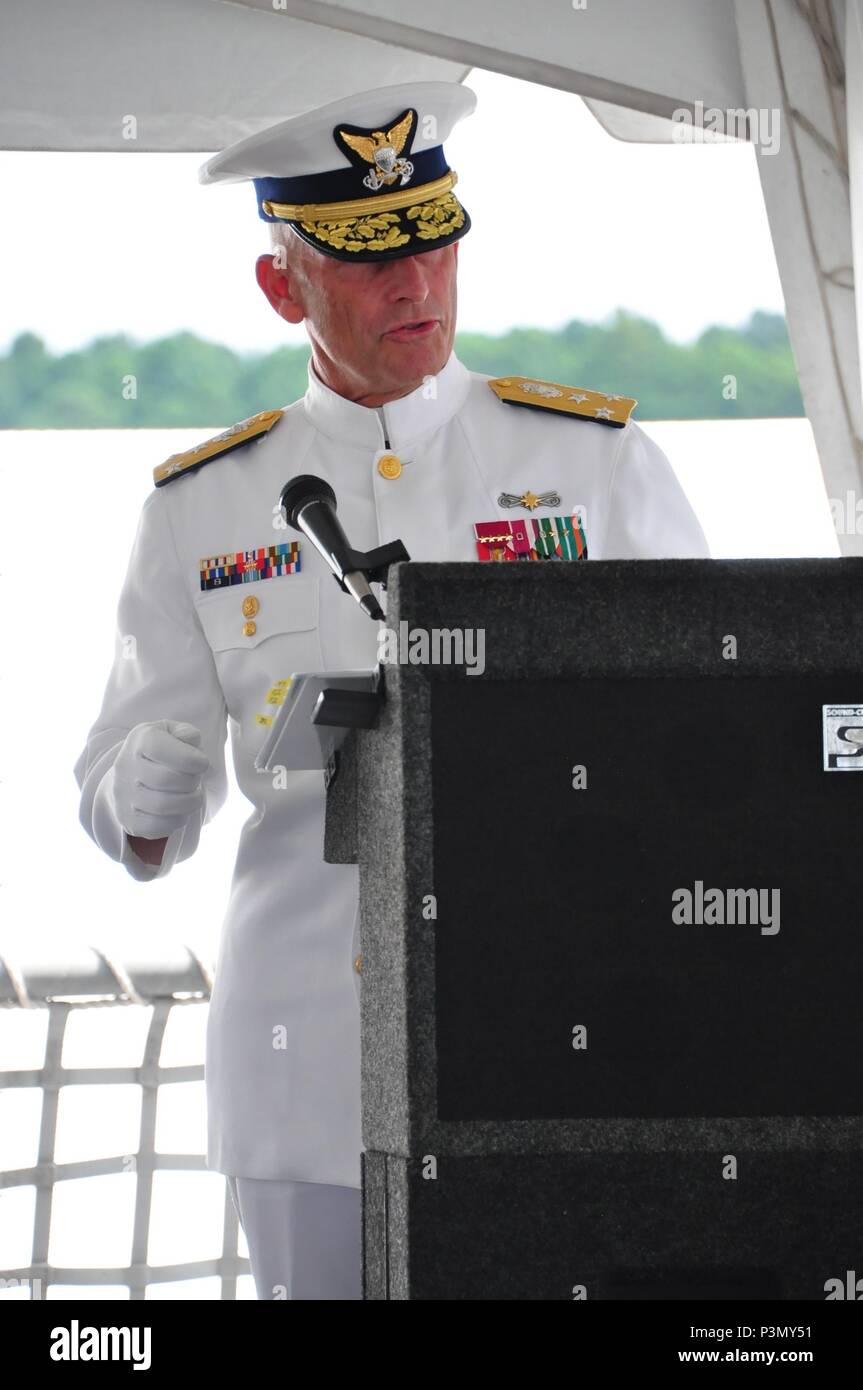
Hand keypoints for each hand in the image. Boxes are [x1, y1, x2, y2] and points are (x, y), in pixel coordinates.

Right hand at [111, 720, 209, 842]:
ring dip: (189, 802)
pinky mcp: (128, 820)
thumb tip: (190, 740)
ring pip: (163, 806)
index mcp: (139, 740)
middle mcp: (125, 767)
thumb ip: (187, 733)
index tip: (201, 763)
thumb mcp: (173, 733)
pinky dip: (177, 820)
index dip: (191, 759)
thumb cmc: (162, 752)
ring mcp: (123, 796)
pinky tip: (180, 810)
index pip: (161, 749)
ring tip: (192, 795)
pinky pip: (157, 827)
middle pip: (166, 779)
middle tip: (196, 779)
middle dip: (191, 781)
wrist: (130, 775)